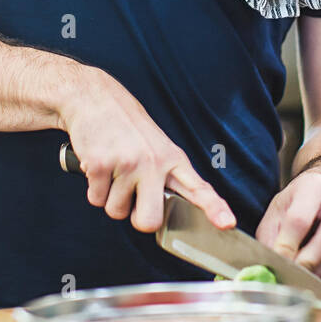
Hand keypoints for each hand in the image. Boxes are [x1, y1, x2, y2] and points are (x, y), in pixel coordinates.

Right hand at [57, 65, 235, 233]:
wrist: (94, 97)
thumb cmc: (126, 126)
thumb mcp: (157, 145)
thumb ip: (165, 177)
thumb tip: (162, 214)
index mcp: (173, 159)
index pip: (198, 188)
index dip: (214, 208)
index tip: (227, 223)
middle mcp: (154, 163)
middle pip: (149, 221)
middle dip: (137, 218)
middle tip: (132, 197)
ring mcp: (128, 164)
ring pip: (116, 212)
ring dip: (110, 198)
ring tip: (113, 169)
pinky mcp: (101, 164)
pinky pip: (96, 200)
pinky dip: (94, 188)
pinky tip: (98, 165)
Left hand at [255, 170, 320, 284]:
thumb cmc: (298, 203)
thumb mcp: (278, 211)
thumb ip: (271, 236)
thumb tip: (271, 265)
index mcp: (315, 185)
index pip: (300, 220)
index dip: (287, 245)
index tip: (278, 262)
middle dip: (308, 263)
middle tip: (292, 276)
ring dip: (316, 273)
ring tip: (300, 277)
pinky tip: (316, 273)